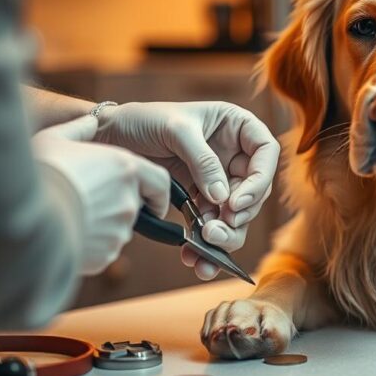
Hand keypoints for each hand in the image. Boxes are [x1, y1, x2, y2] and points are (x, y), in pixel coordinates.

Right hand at [33, 116, 170, 275]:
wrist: (22, 215)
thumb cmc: (40, 172)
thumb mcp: (55, 139)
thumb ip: (79, 128)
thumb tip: (91, 120)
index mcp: (125, 169)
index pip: (160, 182)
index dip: (158, 192)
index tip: (152, 198)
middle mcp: (129, 200)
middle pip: (135, 206)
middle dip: (118, 206)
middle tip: (91, 201)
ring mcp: (119, 230)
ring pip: (118, 229)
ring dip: (102, 225)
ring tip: (71, 215)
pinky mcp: (106, 254)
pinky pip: (103, 249)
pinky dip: (91, 244)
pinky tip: (66, 232)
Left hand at [93, 102, 279, 278]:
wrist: (110, 135)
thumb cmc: (145, 118)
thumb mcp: (176, 130)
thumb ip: (203, 160)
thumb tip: (223, 198)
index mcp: (236, 126)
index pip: (266, 152)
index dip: (259, 180)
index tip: (236, 202)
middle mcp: (233, 154)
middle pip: (254, 191)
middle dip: (238, 216)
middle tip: (216, 231)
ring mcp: (218, 178)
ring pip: (235, 214)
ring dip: (224, 237)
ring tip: (204, 250)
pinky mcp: (199, 198)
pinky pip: (210, 223)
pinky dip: (203, 243)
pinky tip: (192, 256)